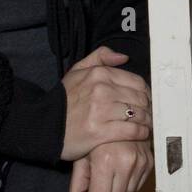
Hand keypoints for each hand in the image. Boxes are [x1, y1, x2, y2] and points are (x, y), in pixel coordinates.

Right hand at [60, 46, 151, 161]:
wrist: (43, 126)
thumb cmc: (63, 100)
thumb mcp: (76, 71)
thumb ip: (100, 57)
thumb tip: (124, 57)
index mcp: (99, 74)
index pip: (137, 82)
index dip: (145, 92)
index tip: (145, 101)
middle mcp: (102, 90)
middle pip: (140, 98)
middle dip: (147, 107)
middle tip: (147, 114)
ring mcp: (101, 111)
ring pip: (138, 114)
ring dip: (146, 121)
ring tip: (145, 125)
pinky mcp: (100, 132)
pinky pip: (131, 131)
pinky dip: (140, 133)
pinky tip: (140, 134)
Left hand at [68, 140, 153, 191]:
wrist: (118, 115)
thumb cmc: (93, 138)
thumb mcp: (79, 160)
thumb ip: (77, 190)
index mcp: (105, 162)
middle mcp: (126, 163)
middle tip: (98, 181)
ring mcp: (140, 163)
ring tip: (110, 172)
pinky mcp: (149, 163)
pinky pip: (137, 189)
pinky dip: (127, 184)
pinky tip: (121, 169)